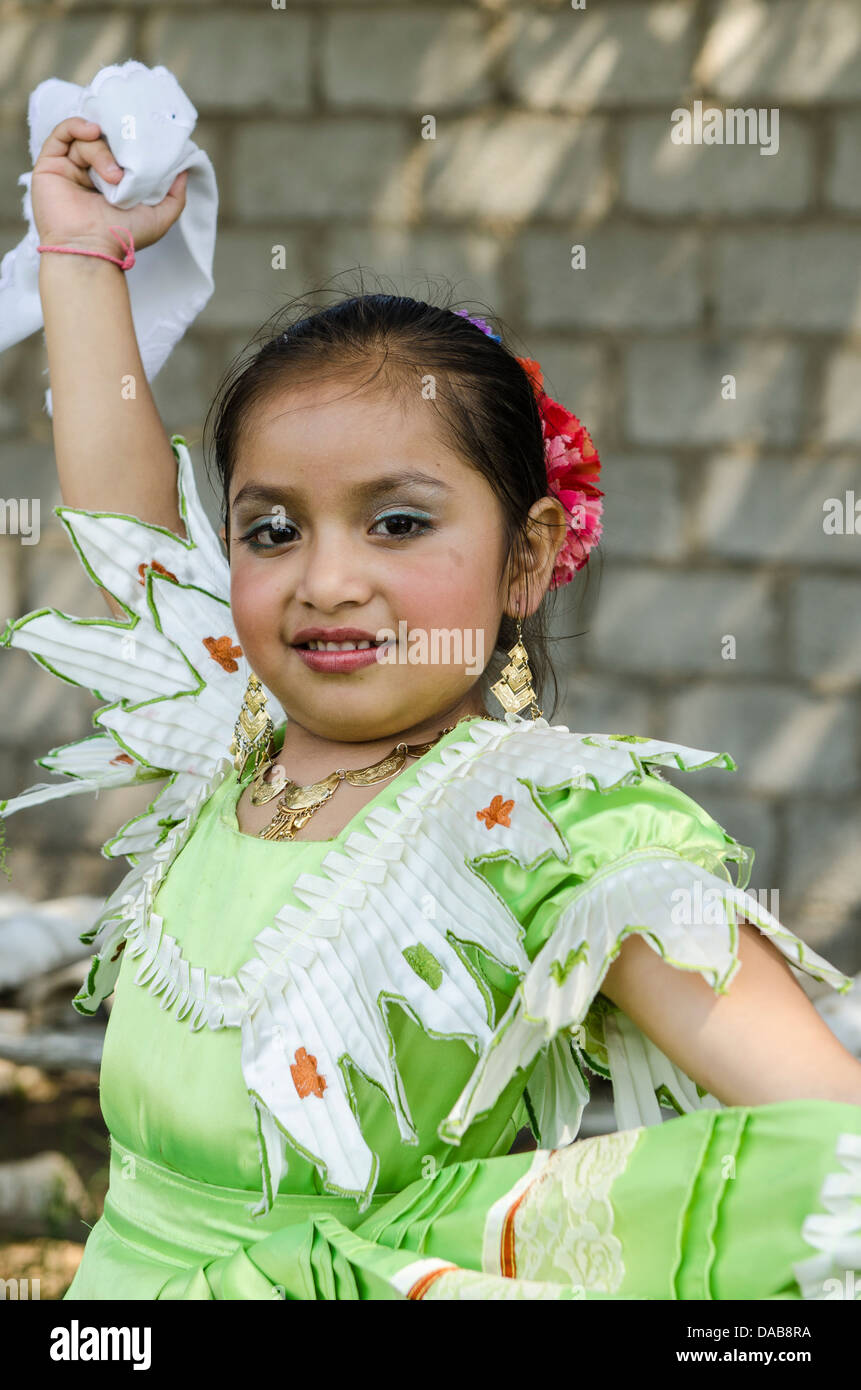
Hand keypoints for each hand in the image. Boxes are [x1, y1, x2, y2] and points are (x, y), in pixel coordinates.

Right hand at [31, 116, 187, 256]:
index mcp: (112, 183)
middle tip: (129, 162)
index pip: (120, 150)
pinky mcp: (50, 165)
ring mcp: (70, 168)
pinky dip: (78, 126)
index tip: (145, 138)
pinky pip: (63, 132)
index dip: (131, 141)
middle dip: (118, 146)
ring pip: (87, 140)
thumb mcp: (160, 217)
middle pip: (104, 141)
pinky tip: (92, 131)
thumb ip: (175, 195)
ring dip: (102, 153)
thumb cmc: (123, 237)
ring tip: (113, 177)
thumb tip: (184, 169)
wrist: (92, 248)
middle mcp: (90, 174)